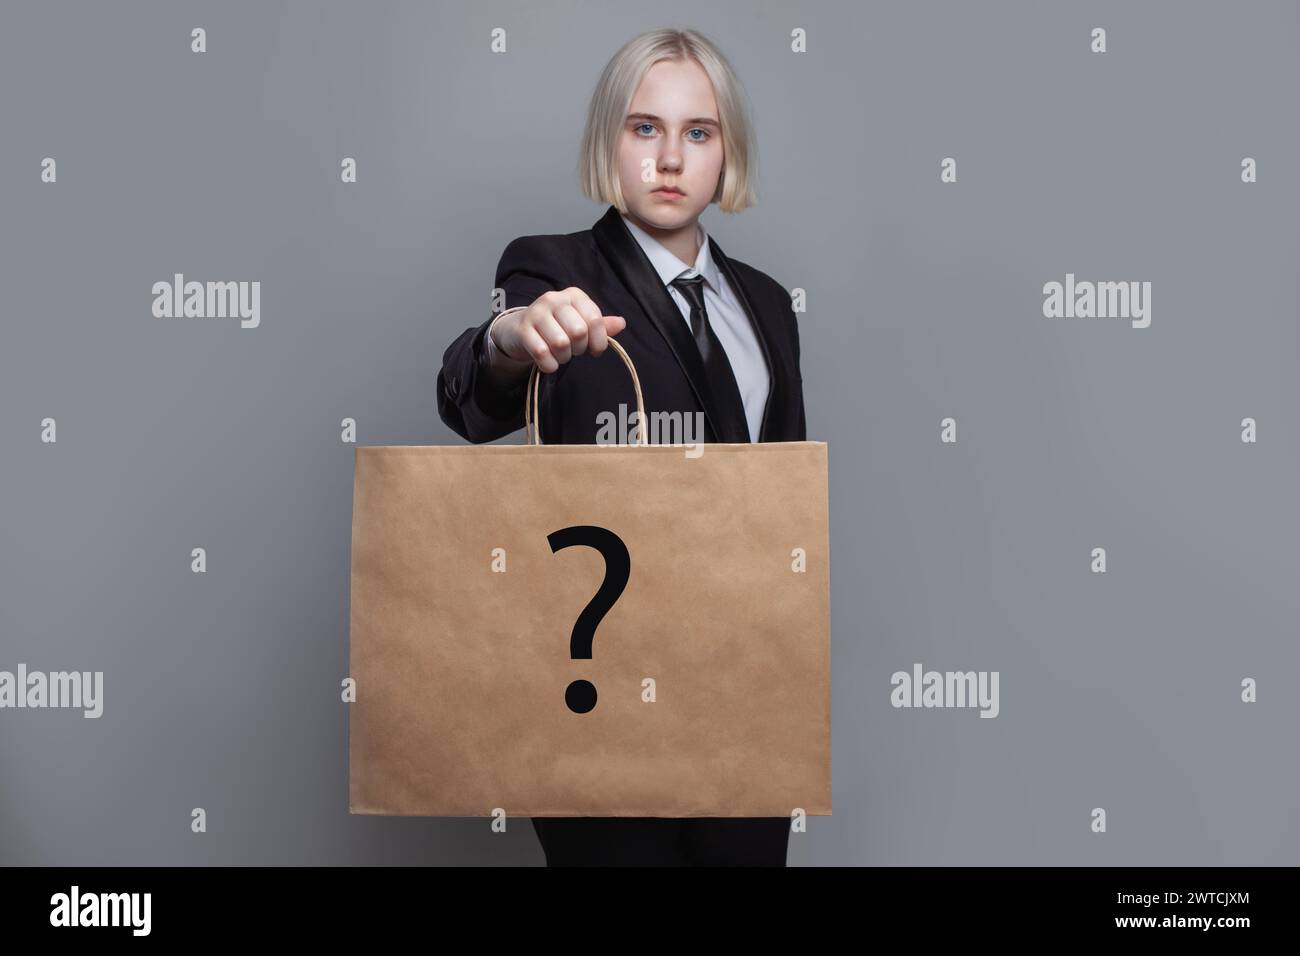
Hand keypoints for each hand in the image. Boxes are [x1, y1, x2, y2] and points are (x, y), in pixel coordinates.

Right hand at [491, 288, 625, 373]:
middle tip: (573, 350)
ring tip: (560, 354)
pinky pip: (542, 353)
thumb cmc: (556, 327)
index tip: (594, 349)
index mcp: (574, 295)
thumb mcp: (580, 323)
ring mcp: (536, 312)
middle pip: (578, 332)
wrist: (519, 330)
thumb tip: (621, 323)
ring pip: (561, 343)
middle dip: (579, 349)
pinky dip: (549, 365)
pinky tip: (548, 362)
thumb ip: (600, 325)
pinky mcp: (522, 329)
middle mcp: (554, 299)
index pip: (595, 320)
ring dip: (564, 357)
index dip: (599, 341)